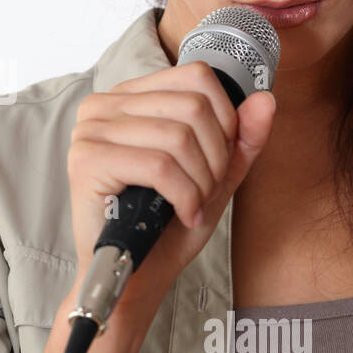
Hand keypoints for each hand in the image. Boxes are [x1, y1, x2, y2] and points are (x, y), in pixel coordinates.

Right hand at [65, 61, 275, 349]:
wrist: (135, 276)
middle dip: (216, 157)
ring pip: (179, 136)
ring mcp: (90, 131)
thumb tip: (266, 100)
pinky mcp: (87, 161)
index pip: (197, 75)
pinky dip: (184, 195)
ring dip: (201, 182)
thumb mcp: (216, 176)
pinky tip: (183, 214)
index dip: (225, 120)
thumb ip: (242, 139)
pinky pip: (159, 165)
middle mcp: (103, 105)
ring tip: (193, 206)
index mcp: (129, 97)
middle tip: (207, 191)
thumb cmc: (168, 225)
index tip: (219, 162)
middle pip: (192, 105)